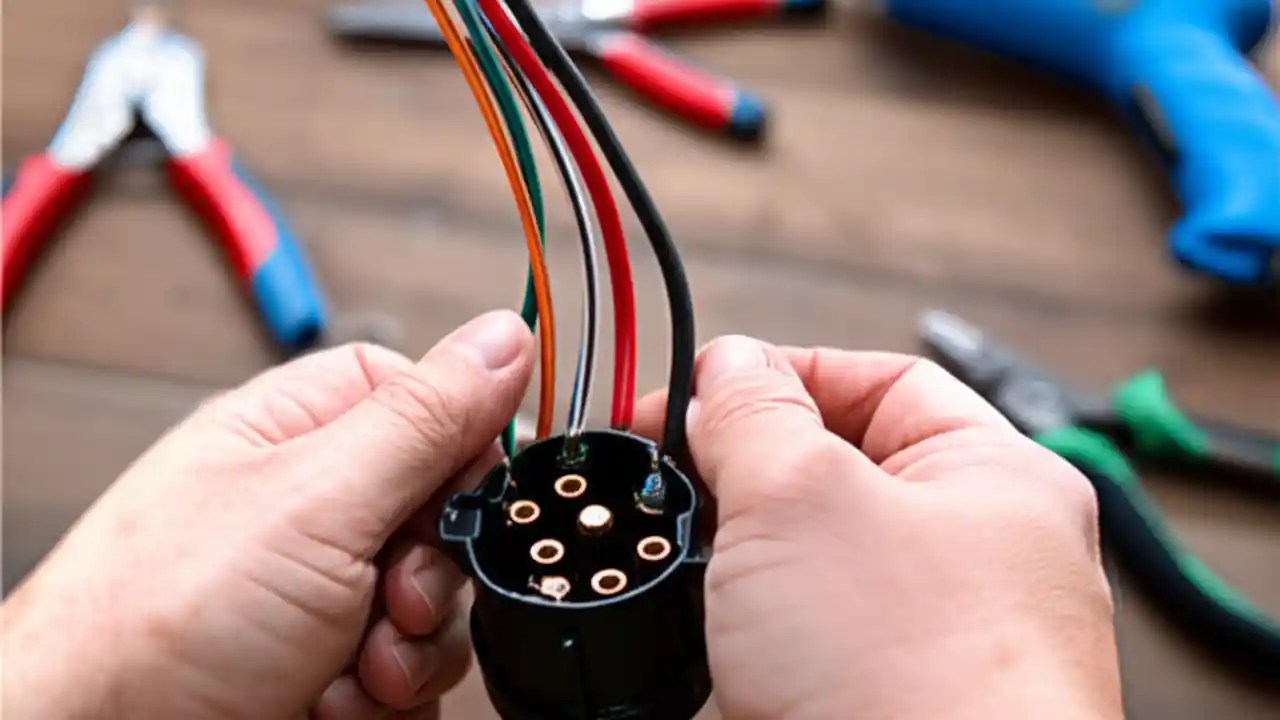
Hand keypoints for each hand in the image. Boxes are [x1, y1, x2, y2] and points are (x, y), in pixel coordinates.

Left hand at [3, 311, 533, 719]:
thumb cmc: (153, 627)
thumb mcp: (316, 500)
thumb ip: (423, 419)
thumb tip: (503, 338)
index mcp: (295, 437)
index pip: (422, 402)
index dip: (463, 448)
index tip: (471, 494)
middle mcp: (309, 514)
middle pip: (441, 515)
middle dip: (433, 572)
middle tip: (396, 599)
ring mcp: (318, 598)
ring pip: (435, 605)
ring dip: (413, 648)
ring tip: (357, 669)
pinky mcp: (330, 671)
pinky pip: (412, 673)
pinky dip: (390, 699)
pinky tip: (336, 704)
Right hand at [636, 337, 1122, 719]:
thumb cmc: (913, 684)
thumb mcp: (802, 498)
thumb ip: (755, 411)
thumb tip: (727, 366)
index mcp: (996, 480)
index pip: (882, 381)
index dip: (783, 374)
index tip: (697, 391)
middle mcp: (972, 558)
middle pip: (836, 471)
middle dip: (746, 469)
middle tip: (672, 474)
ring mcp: (924, 639)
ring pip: (806, 563)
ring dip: (737, 555)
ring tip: (686, 560)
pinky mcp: (873, 701)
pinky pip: (796, 638)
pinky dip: (745, 627)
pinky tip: (708, 633)